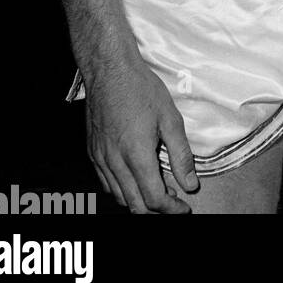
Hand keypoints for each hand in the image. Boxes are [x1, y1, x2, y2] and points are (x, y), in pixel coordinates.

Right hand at [83, 55, 198, 213]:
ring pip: (118, 197)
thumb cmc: (141, 88)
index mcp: (136, 155)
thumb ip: (181, 155)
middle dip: (155, 211)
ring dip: (139, 203)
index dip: (171, 209)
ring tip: (158, 194)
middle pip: (134, 205)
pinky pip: (106, 184)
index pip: (153, 199)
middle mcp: (115, 162)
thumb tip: (190, 184)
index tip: (184, 208)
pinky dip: (122, 191)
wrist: (109, 70)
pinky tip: (135, 182)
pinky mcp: (92, 153)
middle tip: (173, 205)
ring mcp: (100, 159)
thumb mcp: (170, 118)